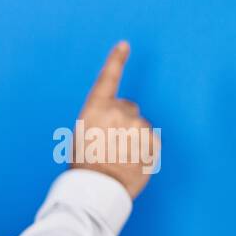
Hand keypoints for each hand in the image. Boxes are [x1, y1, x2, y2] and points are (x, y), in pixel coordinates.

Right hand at [72, 41, 157, 198]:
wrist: (97, 189)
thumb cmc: (84, 166)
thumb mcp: (82, 136)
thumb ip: (99, 120)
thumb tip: (115, 122)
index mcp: (95, 109)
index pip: (107, 79)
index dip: (115, 61)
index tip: (124, 45)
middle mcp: (118, 112)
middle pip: (127, 107)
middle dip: (123, 120)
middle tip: (111, 143)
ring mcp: (138, 125)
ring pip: (139, 126)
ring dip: (133, 137)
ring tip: (120, 157)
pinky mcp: (153, 141)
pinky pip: (149, 140)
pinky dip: (143, 149)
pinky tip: (130, 162)